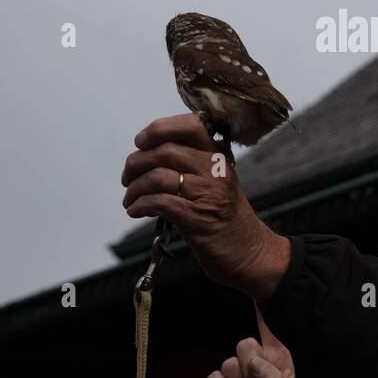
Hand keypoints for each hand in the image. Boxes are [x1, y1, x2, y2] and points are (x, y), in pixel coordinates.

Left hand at [121, 114, 289, 299]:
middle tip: (128, 177)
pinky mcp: (198, 220)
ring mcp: (208, 195)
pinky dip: (140, 205)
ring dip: (134, 188)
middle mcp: (215, 171)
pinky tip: (135, 211)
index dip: (159, 128)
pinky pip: (160, 203)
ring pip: (158, 177)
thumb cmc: (226, 217)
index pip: (190, 125)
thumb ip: (192, 164)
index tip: (141, 142)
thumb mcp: (216, 181)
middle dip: (136, 162)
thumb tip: (149, 153)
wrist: (250, 252)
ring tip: (130, 198)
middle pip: (165, 150)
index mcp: (218, 156)